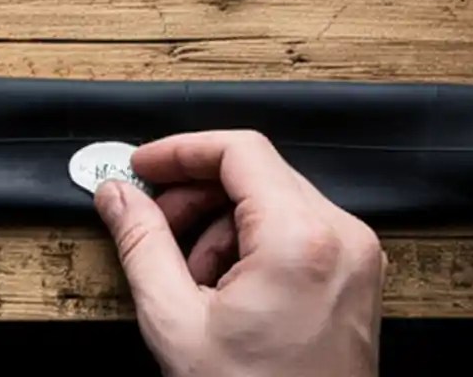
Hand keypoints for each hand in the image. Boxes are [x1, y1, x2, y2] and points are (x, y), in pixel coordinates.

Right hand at [94, 130, 385, 376]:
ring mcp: (355, 258)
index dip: (180, 150)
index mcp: (301, 240)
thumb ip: (140, 244)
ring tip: (189, 276)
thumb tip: (117, 196)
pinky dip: (249, 244)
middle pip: (256, 173)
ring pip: (273, 201)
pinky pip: (295, 231)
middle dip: (194, 193)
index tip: (143, 167)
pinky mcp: (354, 278)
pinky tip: (221, 288)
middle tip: (152, 223)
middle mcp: (342, 239)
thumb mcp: (174, 321)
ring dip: (219, 223)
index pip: (239, 150)